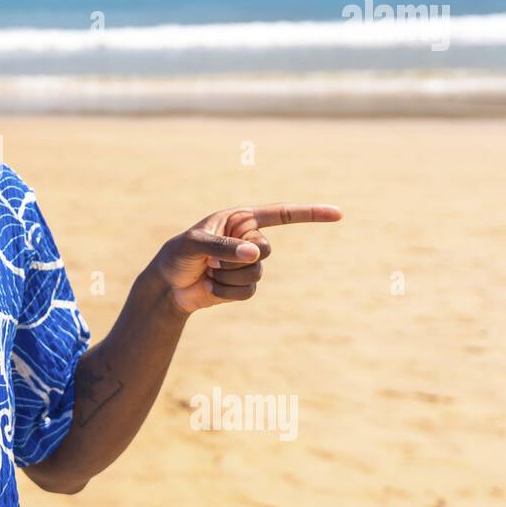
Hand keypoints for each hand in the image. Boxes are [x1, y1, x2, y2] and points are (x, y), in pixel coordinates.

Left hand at [148, 203, 341, 315]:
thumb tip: (255, 255)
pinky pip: (248, 292)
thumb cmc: (176, 256)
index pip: (280, 214)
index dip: (310, 214)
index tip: (338, 214)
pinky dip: (227, 292)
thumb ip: (223, 247)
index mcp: (239, 219)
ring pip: (257, 273)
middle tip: (211, 259)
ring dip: (228, 276)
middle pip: (267, 250)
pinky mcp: (243, 285)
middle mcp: (247, 239)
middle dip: (238, 258)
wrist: (167, 286)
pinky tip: (210, 286)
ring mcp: (247, 263)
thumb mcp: (193, 244)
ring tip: (208, 272)